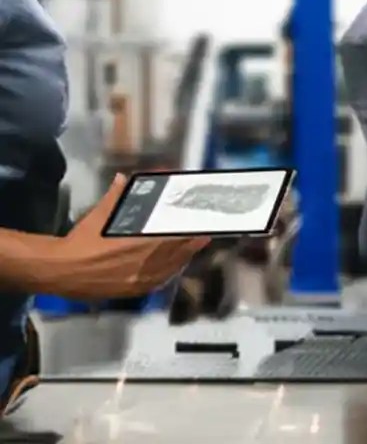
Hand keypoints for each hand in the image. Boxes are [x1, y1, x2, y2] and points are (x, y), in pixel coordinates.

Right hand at [37, 175, 209, 299]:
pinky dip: (168, 273)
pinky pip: (158, 282)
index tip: (203, 227)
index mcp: (141, 243)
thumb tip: (122, 179)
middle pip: (178, 254)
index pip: (175, 238)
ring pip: (171, 269)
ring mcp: (140, 280)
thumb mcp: (99, 216)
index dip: (191, 233)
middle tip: (203, 236)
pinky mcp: (132, 292)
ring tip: (192, 250)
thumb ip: (117, 197)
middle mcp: (146, 263)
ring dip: (182, 259)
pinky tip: (172, 268)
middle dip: (192, 244)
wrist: (59, 270)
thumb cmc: (81, 241)